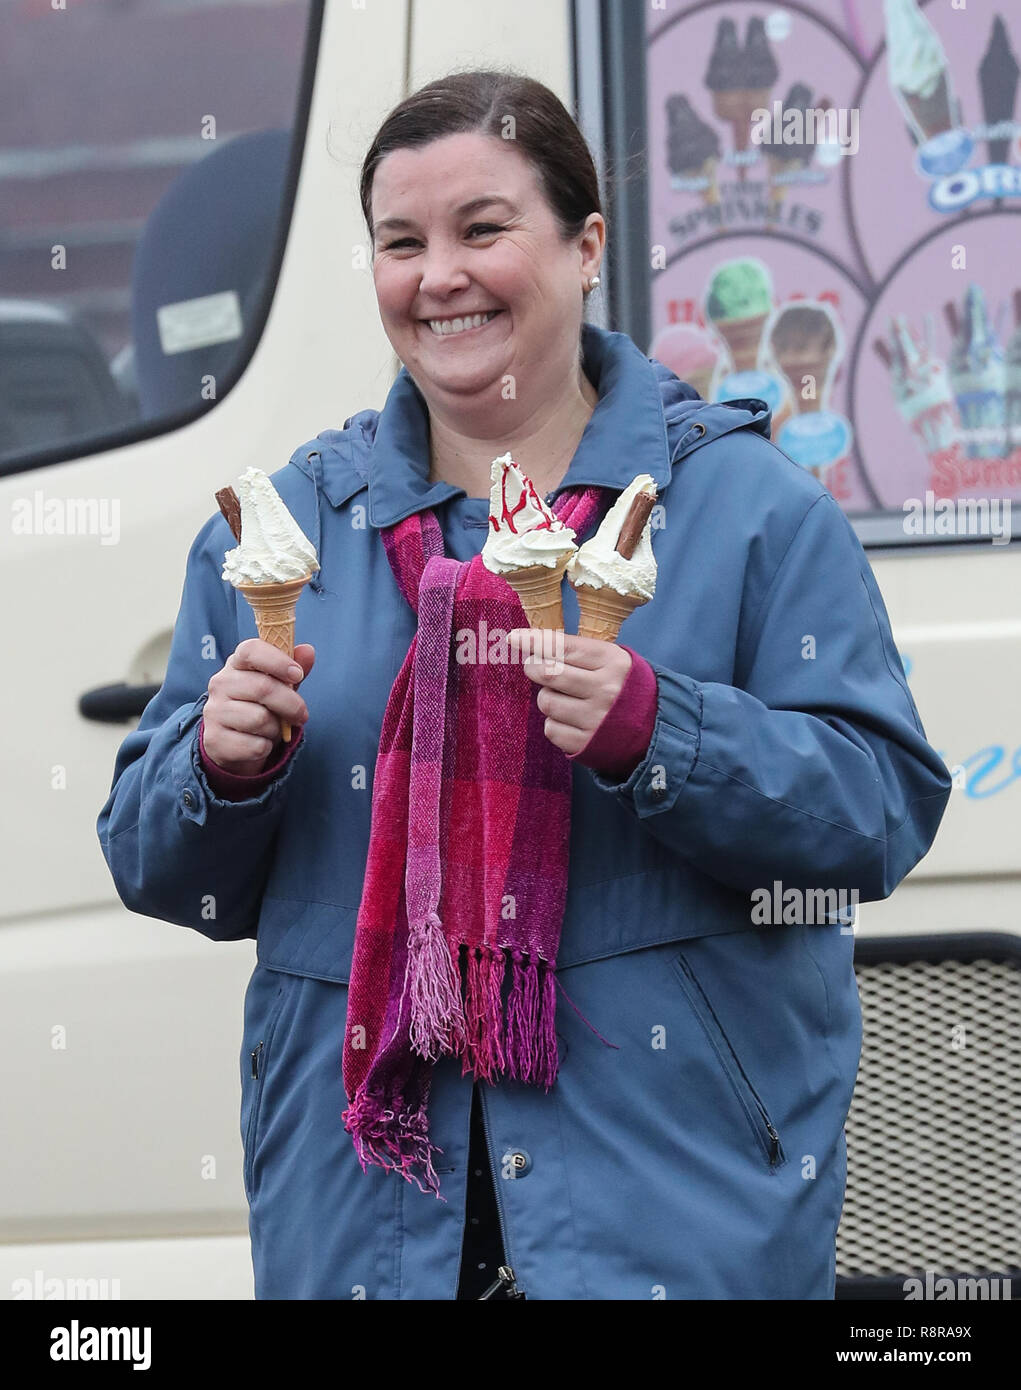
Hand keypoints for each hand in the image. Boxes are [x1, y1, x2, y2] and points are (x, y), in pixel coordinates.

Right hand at [202, 640, 314, 775]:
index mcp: (236, 664)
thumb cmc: (260, 707)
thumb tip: (308, 651)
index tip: (298, 674)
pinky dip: (266, 748)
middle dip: (291, 704)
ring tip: (273, 729)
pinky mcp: (215, 740)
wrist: (234, 743)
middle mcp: (220, 684)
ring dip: (277, 729)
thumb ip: (292, 669)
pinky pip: (255, 746)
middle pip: (262, 688)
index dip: (277, 661)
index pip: (251, 650)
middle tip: (302, 715)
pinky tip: (259, 743)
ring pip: (260, 719)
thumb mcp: (278, 686)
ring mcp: (214, 711)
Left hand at [506, 628, 631, 755]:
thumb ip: (580, 653)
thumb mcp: (614, 661)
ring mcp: (594, 719)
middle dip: (533, 666)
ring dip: (548, 697)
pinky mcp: (585, 744)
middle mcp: (604, 690)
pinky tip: (571, 719)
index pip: (564, 646)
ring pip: (546, 702)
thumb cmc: (625, 688)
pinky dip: (555, 722)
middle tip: (534, 666)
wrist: (654, 730)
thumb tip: (535, 645)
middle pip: (548, 673)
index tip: (514, 638)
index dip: (535, 641)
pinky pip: (551, 728)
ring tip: (565, 697)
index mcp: (613, 662)